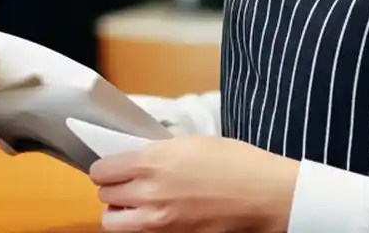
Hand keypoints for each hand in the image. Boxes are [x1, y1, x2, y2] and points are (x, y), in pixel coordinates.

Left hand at [89, 136, 299, 232]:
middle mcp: (149, 193)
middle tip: (126, 184)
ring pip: (113, 223)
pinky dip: (141, 227)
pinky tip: (155, 216)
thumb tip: (136, 159)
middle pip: (104, 197)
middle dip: (112, 189)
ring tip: (134, 205)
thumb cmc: (237, 163)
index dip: (105, 168)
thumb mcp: (191, 143)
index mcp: (151, 162)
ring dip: (119, 213)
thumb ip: (157, 152)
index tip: (112, 167)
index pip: (101, 171)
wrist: (267, 196)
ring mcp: (160, 222)